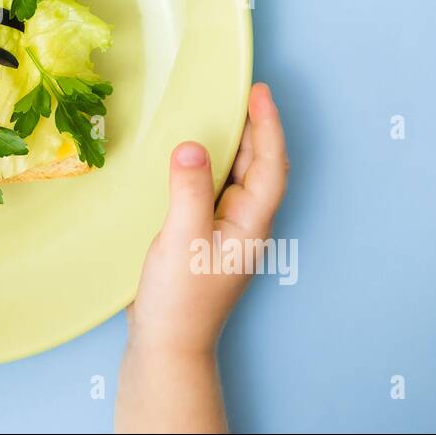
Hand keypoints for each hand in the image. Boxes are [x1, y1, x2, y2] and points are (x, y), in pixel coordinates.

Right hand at [116, 82, 287, 431]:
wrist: (167, 343)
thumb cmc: (180, 299)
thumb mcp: (183, 239)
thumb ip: (189, 190)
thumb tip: (191, 146)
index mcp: (250, 222)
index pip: (268, 164)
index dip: (267, 125)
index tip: (259, 91)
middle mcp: (244, 223)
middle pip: (258, 166)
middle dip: (255, 128)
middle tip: (241, 91)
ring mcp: (225, 231)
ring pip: (236, 177)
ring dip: (233, 144)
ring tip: (220, 112)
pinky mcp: (203, 236)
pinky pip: (214, 189)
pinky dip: (209, 164)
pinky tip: (191, 156)